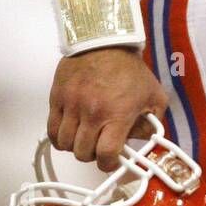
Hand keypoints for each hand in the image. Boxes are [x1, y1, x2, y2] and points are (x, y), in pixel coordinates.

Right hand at [48, 47, 168, 172]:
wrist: (104, 42)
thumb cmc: (129, 69)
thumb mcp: (153, 94)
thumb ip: (153, 121)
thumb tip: (146, 140)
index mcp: (118, 113)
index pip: (107, 154)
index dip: (109, 164)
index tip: (111, 160)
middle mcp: (92, 113)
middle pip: (83, 153)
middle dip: (92, 155)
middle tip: (99, 146)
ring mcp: (72, 106)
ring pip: (65, 144)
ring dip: (75, 146)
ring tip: (85, 137)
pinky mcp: (57, 99)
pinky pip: (51, 130)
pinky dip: (59, 136)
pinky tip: (71, 130)